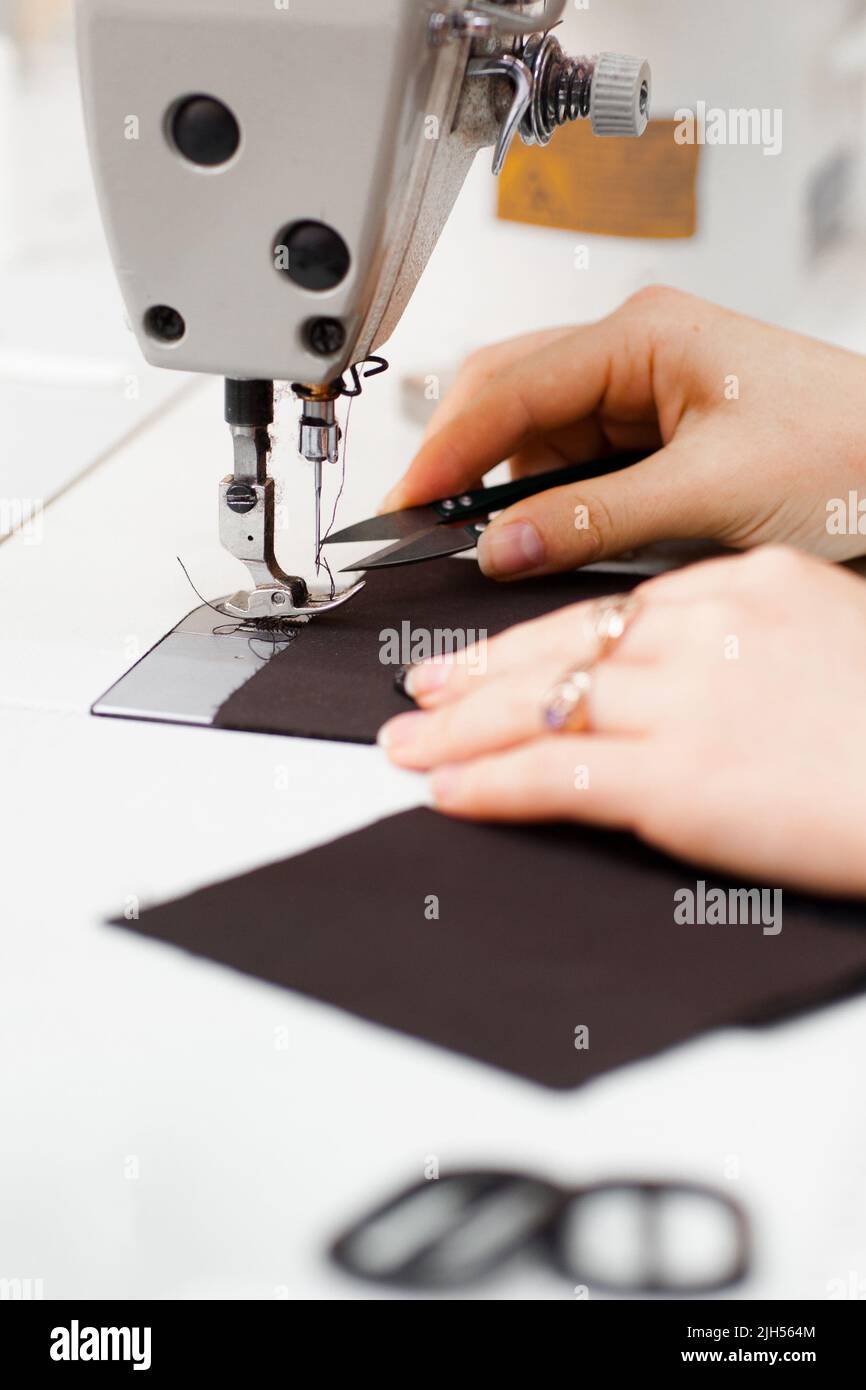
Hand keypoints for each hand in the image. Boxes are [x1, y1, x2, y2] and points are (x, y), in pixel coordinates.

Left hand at [377, 548, 865, 895]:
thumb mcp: (829, 639)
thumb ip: (750, 645)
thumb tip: (685, 677)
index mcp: (746, 587)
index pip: (614, 606)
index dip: (539, 633)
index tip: (496, 652)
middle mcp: (707, 632)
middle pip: (561, 646)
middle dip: (478, 674)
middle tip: (423, 689)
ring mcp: (689, 702)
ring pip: (542, 705)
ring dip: (462, 730)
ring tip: (410, 744)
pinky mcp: (682, 779)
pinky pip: (556, 774)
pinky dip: (490, 783)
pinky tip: (449, 791)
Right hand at [383, 289, 865, 578]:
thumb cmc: (850, 451)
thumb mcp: (711, 493)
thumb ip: (594, 520)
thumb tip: (501, 545)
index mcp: (646, 334)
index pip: (510, 387)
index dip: (446, 451)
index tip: (401, 505)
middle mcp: (634, 355)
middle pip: (505, 399)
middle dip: (461, 463)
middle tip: (418, 528)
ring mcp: (640, 396)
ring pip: (531, 439)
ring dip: (504, 493)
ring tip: (487, 548)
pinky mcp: (651, 440)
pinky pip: (569, 470)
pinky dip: (545, 508)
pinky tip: (538, 539)